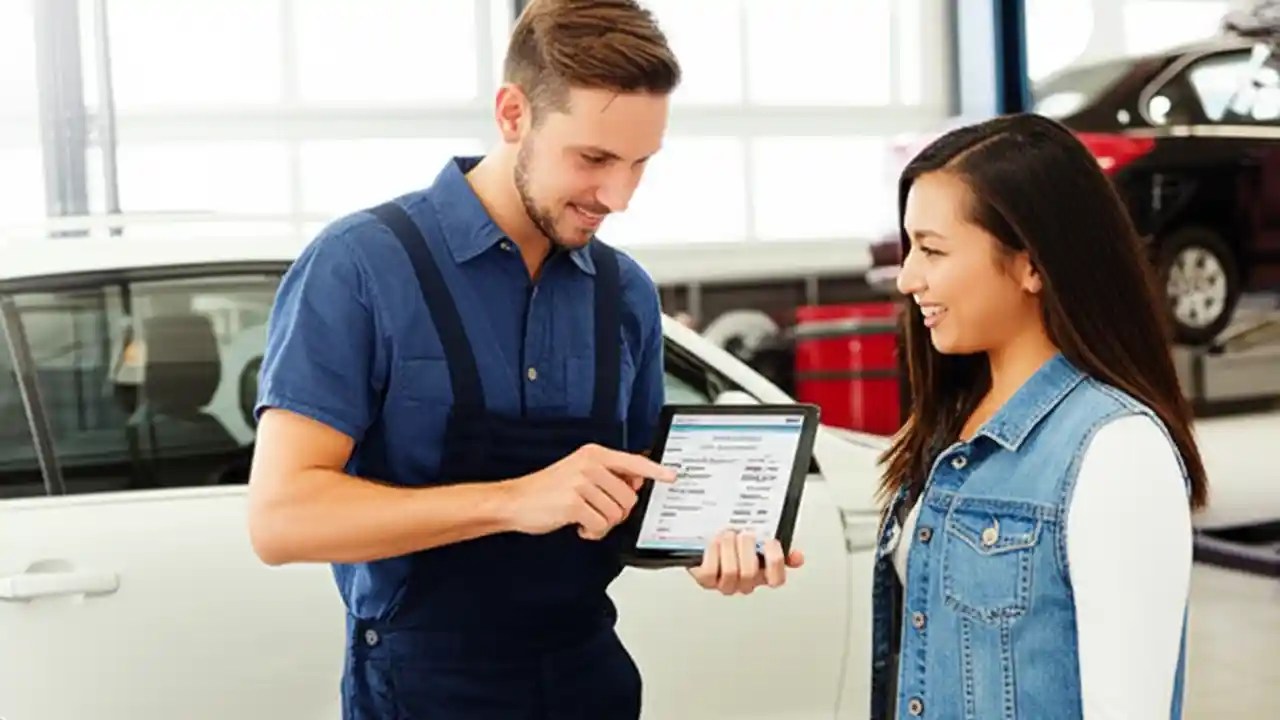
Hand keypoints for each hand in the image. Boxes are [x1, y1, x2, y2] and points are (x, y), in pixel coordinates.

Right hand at [503, 443, 676, 539]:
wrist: (515, 501)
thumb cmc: (546, 490)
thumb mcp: (578, 473)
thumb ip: (606, 475)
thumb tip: (635, 483)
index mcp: (593, 454)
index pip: (632, 462)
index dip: (655, 471)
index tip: (672, 476)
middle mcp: (589, 465)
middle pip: (628, 497)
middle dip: (617, 513)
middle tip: (598, 513)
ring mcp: (581, 482)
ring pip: (616, 514)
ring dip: (602, 524)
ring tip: (584, 518)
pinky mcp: (574, 503)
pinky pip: (600, 525)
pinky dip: (592, 532)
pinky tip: (578, 526)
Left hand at [688, 530, 804, 595]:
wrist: (705, 537)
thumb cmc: (733, 539)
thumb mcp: (759, 539)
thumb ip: (777, 547)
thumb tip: (797, 557)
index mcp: (762, 573)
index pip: (776, 579)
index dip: (775, 562)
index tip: (770, 542)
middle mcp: (744, 582)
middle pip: (750, 573)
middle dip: (746, 547)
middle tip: (744, 533)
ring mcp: (725, 583)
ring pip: (731, 572)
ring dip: (728, 548)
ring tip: (727, 535)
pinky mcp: (706, 580)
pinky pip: (711, 572)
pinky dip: (713, 553)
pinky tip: (714, 542)